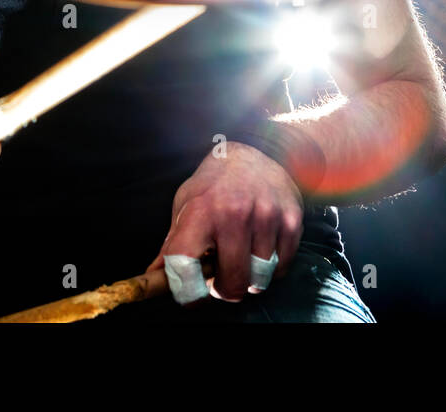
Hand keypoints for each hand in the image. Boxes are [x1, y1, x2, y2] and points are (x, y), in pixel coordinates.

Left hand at [146, 142, 303, 302]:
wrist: (258, 149)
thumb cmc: (214, 184)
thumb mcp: (186, 204)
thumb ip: (172, 243)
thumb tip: (154, 277)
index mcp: (200, 210)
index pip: (185, 265)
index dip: (186, 292)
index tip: (191, 297)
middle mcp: (235, 213)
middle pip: (233, 283)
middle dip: (225, 291)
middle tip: (220, 280)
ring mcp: (267, 217)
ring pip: (260, 280)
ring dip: (250, 280)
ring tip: (242, 261)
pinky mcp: (291, 220)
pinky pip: (282, 268)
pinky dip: (271, 269)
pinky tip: (261, 250)